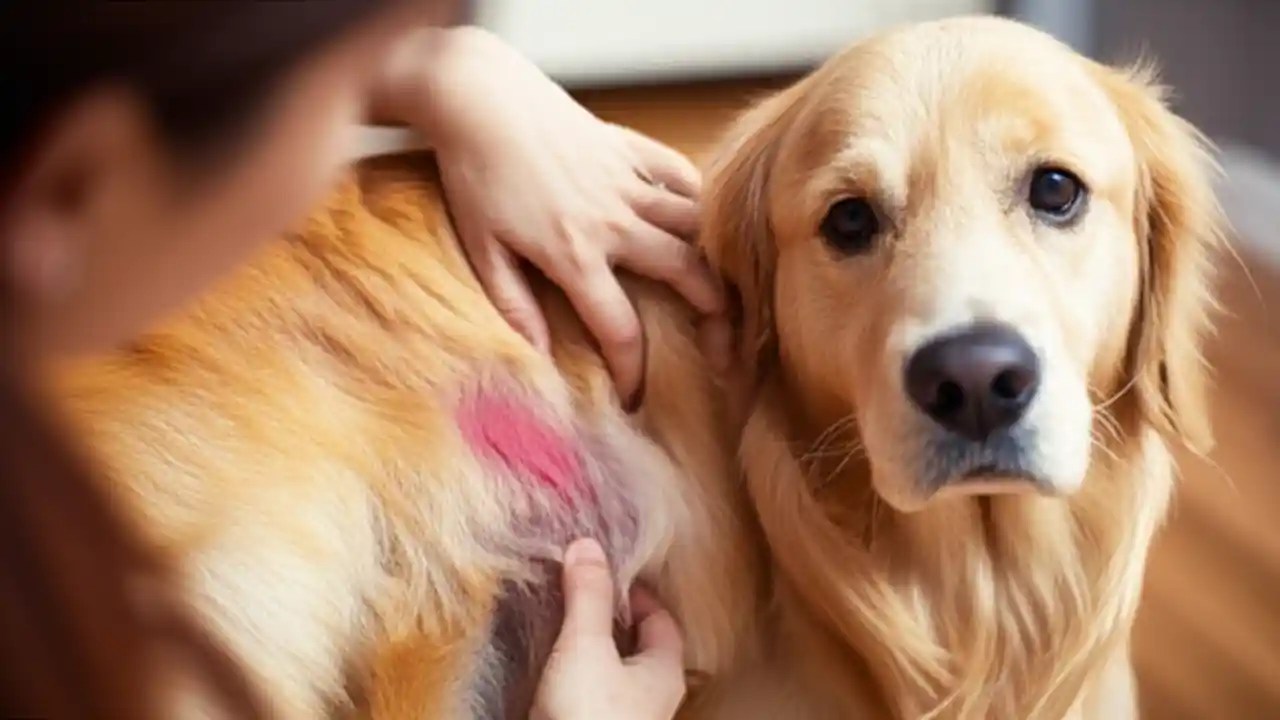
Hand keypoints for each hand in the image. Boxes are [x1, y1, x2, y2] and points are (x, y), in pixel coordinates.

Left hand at [375, 28, 724, 407]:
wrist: (481, 98)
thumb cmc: (474, 175)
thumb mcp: (483, 249)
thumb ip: (514, 306)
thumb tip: (539, 359)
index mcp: (575, 254)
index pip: (619, 328)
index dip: (632, 372)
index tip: (635, 398)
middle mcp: (614, 220)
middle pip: (687, 275)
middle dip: (715, 320)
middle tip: (722, 352)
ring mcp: (629, 181)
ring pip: (698, 226)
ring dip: (719, 263)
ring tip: (731, 295)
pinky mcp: (632, 149)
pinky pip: (684, 176)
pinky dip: (702, 202)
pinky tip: (707, 227)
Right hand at [531, 539, 686, 719]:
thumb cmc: (590, 716)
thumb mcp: (586, 647)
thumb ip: (588, 596)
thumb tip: (588, 544)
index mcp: (663, 673)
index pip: (662, 621)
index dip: (638, 593)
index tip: (606, 572)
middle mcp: (650, 701)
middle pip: (637, 649)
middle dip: (611, 621)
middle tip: (578, 593)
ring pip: (611, 676)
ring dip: (590, 651)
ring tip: (558, 626)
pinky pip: (587, 698)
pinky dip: (572, 678)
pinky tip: (547, 672)